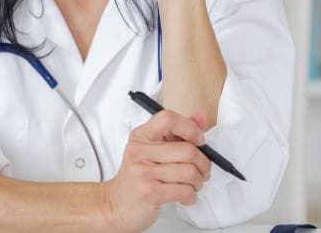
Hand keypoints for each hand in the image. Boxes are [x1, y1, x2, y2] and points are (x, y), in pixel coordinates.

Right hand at [101, 109, 211, 232]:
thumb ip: (179, 132)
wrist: (116, 205)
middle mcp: (139, 151)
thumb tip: (202, 115)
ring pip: (189, 172)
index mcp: (141, 135)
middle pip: (187, 150)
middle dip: (203, 164)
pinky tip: (185, 196)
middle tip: (202, 171)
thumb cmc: (138, 177)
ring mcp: (142, 172)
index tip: (199, 141)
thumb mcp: (154, 149)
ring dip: (198, 181)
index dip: (191, 128)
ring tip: (192, 184)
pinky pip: (185, 191)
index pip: (168, 119)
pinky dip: (192, 196)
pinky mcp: (149, 192)